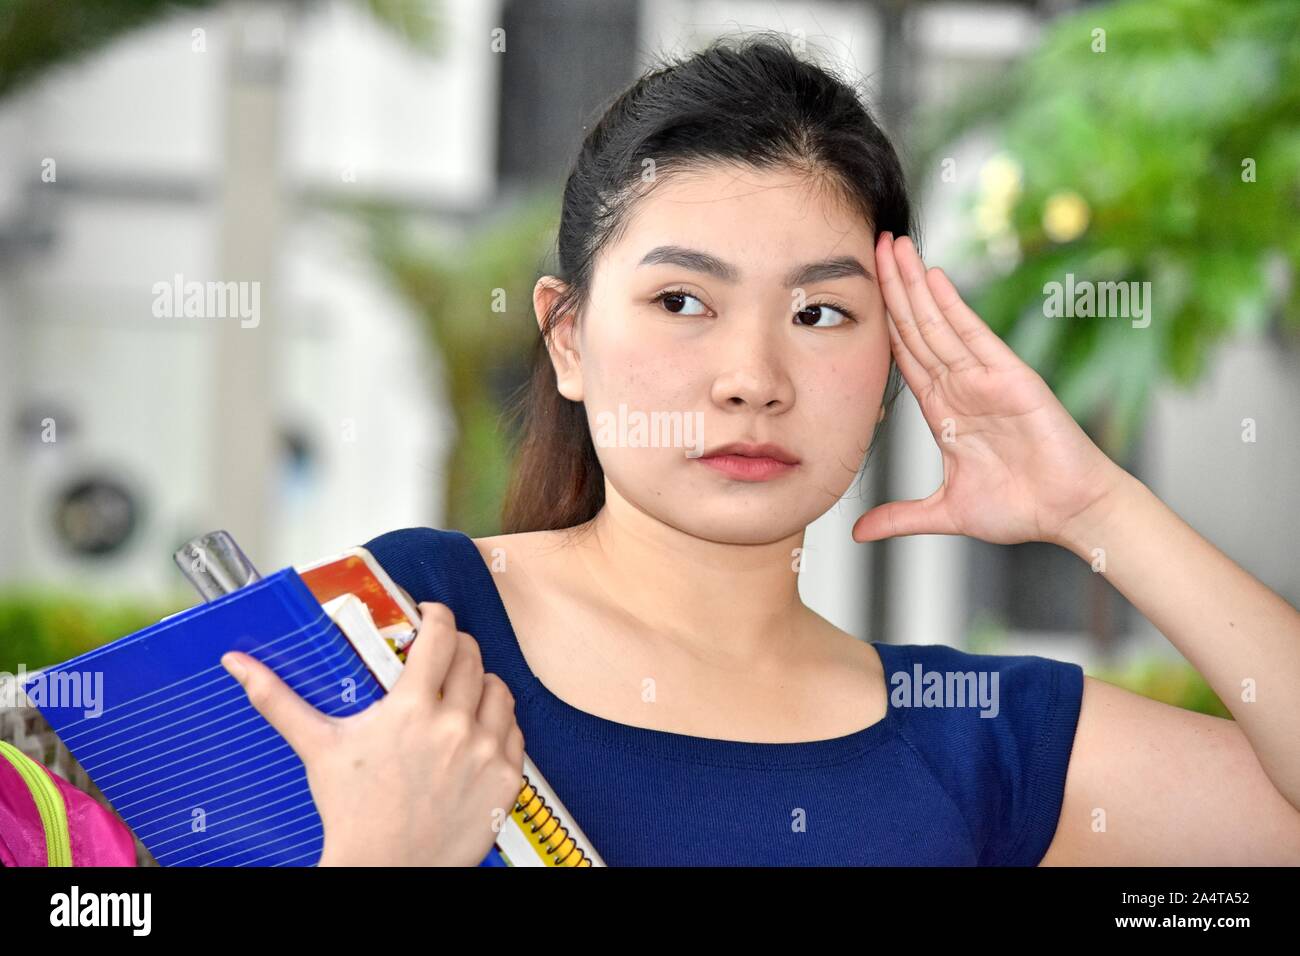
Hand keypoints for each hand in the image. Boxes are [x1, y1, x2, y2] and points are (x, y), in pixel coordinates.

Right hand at [221, 601, 524, 865]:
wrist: (385, 869)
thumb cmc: (350, 811)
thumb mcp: (318, 749)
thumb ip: (278, 700)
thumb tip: (236, 663)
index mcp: (412, 708)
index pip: (440, 636)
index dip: (438, 615)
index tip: (430, 615)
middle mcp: (455, 725)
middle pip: (472, 657)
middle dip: (457, 647)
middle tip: (442, 654)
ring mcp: (485, 752)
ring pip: (499, 690)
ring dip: (482, 685)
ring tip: (462, 694)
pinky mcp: (505, 779)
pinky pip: (514, 733)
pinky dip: (499, 727)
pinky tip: (477, 733)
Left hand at [852, 232, 1127, 547]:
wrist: (1069, 513)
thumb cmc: (1020, 509)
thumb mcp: (945, 514)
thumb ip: (900, 517)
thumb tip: (857, 533)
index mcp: (943, 411)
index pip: (902, 356)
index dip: (879, 323)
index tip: (855, 293)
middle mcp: (960, 387)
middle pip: (915, 328)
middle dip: (892, 288)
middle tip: (868, 245)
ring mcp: (984, 378)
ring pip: (938, 323)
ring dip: (914, 285)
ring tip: (891, 247)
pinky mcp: (1011, 377)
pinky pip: (975, 335)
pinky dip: (953, 305)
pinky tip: (933, 277)